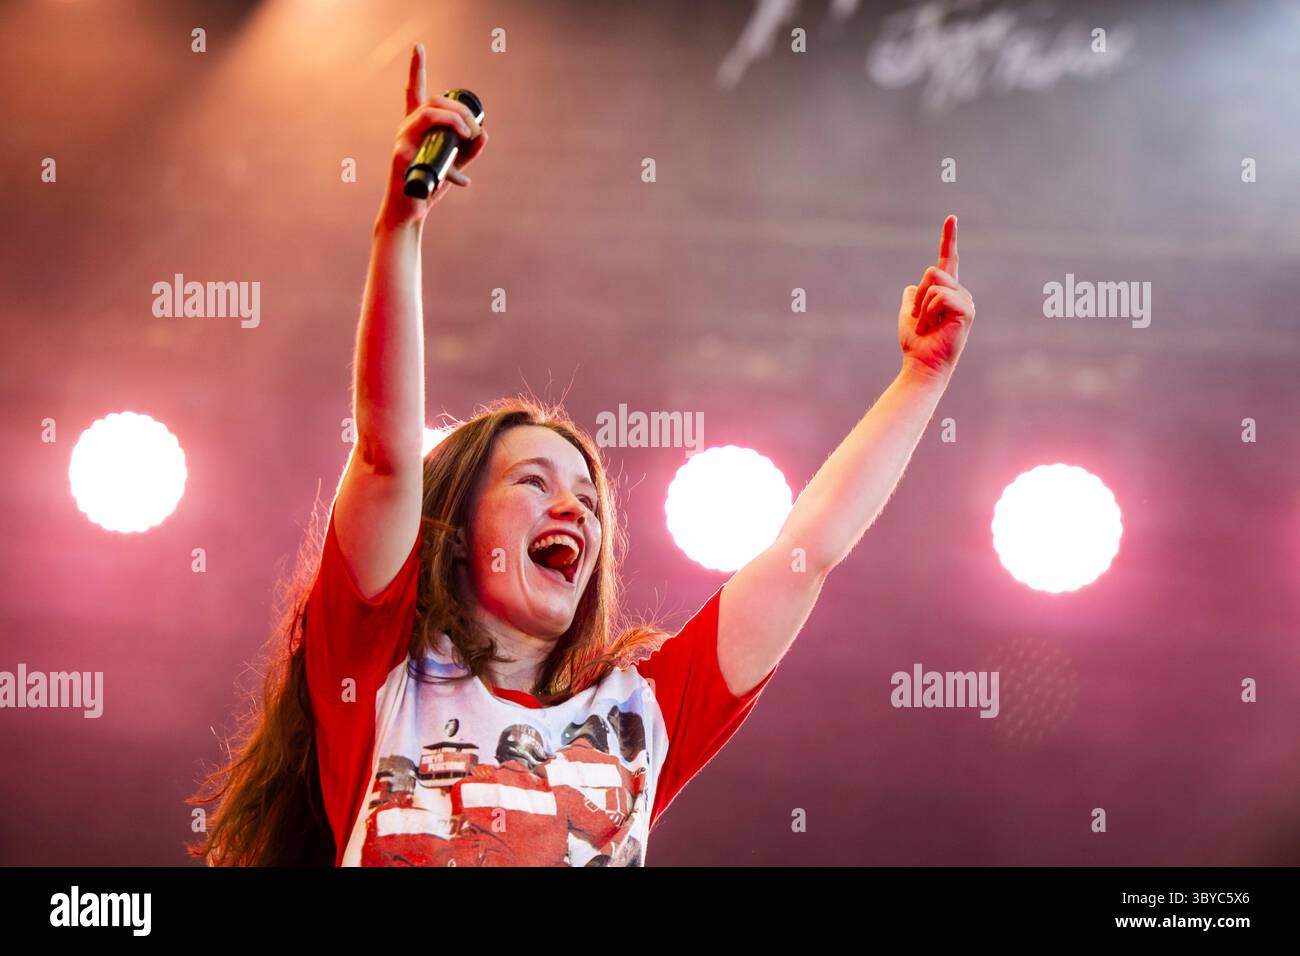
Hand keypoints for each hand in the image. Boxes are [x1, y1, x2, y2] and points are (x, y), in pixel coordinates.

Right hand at [377, 43, 488, 230]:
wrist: (410, 212)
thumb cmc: (428, 186)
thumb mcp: (455, 165)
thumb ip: (470, 149)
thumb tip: (485, 134)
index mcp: (417, 126)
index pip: (414, 91)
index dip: (416, 68)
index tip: (418, 47)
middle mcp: (407, 127)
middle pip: (434, 100)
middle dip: (460, 109)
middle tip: (475, 131)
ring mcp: (402, 138)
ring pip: (429, 112)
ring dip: (456, 119)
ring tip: (470, 136)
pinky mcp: (402, 153)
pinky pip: (426, 137)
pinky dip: (448, 140)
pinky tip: (461, 162)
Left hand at [897, 215, 974, 380]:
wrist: (921, 363)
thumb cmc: (915, 343)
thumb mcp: (909, 313)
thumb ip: (912, 297)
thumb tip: (913, 287)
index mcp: (947, 292)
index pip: (948, 261)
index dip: (949, 239)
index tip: (951, 217)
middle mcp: (960, 294)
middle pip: (933, 271)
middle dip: (919, 296)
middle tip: (922, 320)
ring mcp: (966, 302)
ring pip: (935, 282)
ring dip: (923, 306)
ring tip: (928, 325)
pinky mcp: (967, 310)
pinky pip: (939, 296)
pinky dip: (929, 312)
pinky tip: (934, 327)